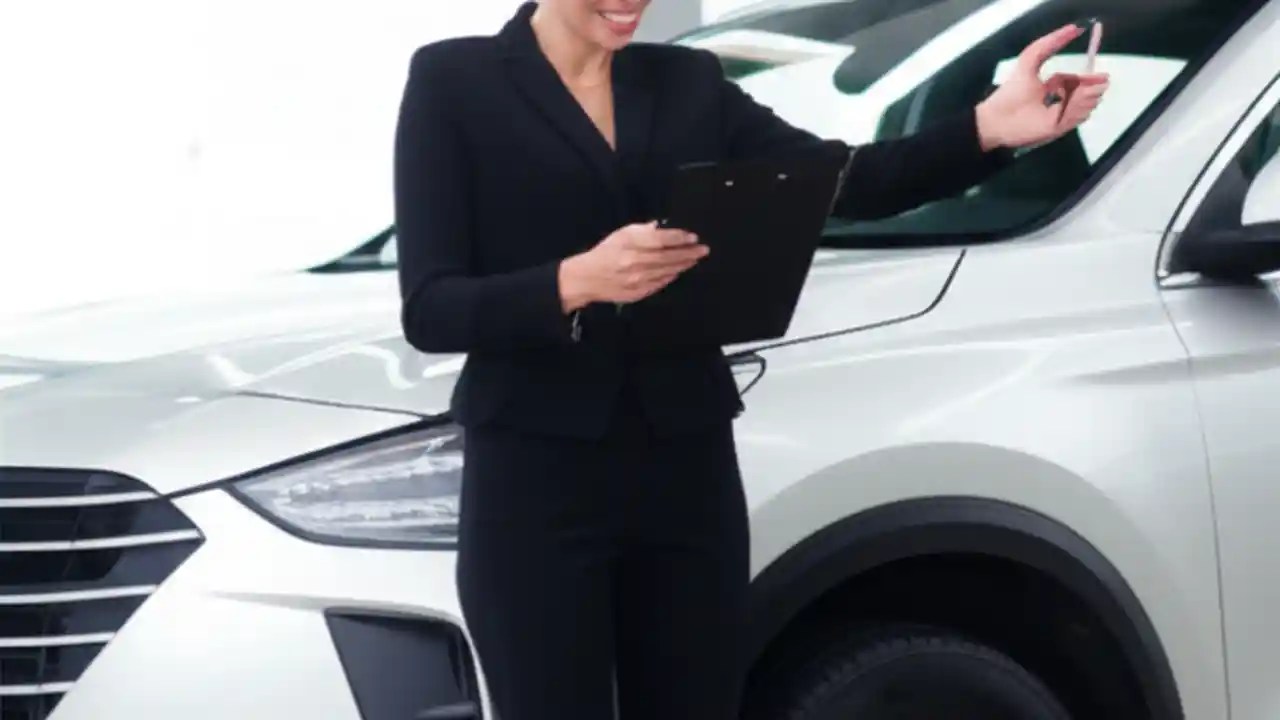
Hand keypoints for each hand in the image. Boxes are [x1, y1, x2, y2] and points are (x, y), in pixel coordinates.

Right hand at [559, 221, 707, 311]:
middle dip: (689, 253)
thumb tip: (660, 227)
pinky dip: (671, 277)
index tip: (693, 237)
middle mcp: (637, 261)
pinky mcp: (639, 292)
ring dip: (684, 265)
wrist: (588, 278)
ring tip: (695, 260)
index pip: (662, 240)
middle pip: (669, 257)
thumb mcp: (621, 234)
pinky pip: (660, 283)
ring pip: (667, 271)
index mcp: (632, 244)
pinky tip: (679, 271)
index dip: (680, 238)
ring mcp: (639, 279)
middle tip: (703, 250)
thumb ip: (642, 230)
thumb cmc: (605, 253)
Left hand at [975, 24, 1110, 150]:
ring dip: (1086, 99)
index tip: (1104, 76)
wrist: (995, 119)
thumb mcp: (1030, 60)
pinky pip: (1075, 120)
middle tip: (1099, 84)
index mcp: (1053, 87)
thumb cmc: (1011, 91)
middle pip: (1085, 95)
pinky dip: (1078, 111)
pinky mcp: (1055, 129)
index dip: (1090, 79)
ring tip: (1080, 93)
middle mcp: (1058, 102)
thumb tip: (1073, 28)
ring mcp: (1058, 116)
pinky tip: (1074, 103)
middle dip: (1092, 89)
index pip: (1077, 82)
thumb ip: (1048, 44)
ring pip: (1084, 108)